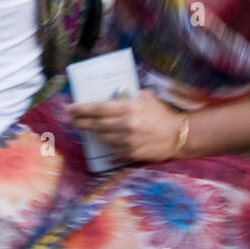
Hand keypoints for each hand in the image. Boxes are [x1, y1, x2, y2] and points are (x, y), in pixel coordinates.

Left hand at [66, 90, 185, 161]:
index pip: (98, 109)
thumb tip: (113, 95)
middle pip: (95, 124)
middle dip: (80, 121)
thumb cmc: (162, 114)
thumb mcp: (146, 97)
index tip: (70, 108)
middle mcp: (125, 125)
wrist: (179, 135)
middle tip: (70, 119)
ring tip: (85, 127)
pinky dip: (107, 142)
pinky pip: (112, 147)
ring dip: (93, 132)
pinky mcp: (131, 153)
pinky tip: (103, 137)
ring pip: (102, 137)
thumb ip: (128, 96)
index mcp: (129, 109)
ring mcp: (127, 141)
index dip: (81, 109)